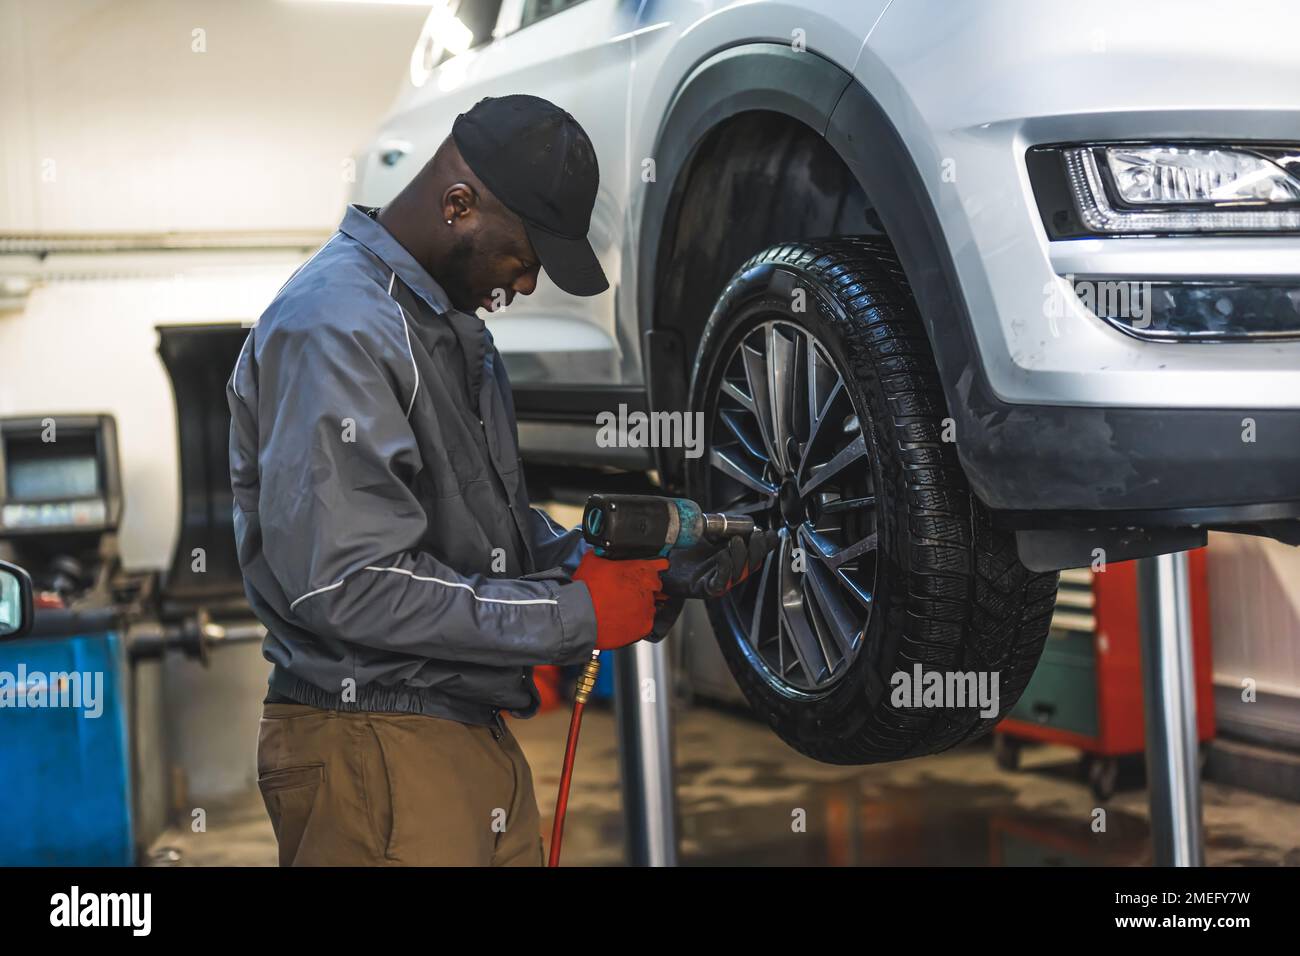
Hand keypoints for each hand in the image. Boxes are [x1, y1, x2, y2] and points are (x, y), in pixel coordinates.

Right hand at [573, 552, 667, 650]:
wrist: (581, 614)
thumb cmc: (587, 588)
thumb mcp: (592, 562)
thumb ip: (600, 556)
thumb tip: (597, 553)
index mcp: (641, 570)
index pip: (661, 565)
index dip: (657, 567)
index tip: (658, 569)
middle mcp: (648, 588)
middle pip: (655, 588)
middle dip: (645, 589)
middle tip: (627, 593)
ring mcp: (647, 608)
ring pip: (649, 607)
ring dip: (639, 607)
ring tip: (621, 609)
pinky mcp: (644, 626)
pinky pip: (644, 624)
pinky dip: (635, 623)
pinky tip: (622, 621)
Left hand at [660, 529, 781, 599]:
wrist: (656, 559)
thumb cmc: (679, 548)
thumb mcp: (705, 532)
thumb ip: (723, 528)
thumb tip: (744, 522)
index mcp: (728, 557)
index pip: (753, 553)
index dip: (763, 545)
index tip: (769, 534)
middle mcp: (725, 570)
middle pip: (750, 565)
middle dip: (757, 550)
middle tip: (757, 536)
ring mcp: (715, 581)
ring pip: (738, 574)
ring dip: (742, 557)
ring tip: (737, 542)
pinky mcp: (704, 588)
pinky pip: (720, 582)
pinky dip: (725, 568)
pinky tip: (724, 555)